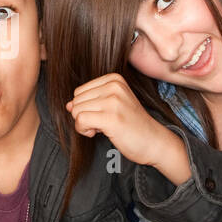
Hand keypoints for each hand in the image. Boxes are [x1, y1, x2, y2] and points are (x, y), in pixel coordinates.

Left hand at [66, 74, 190, 180]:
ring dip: (84, 124)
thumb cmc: (132, 125)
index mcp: (114, 79)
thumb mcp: (112, 105)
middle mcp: (113, 86)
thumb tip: (68, 105)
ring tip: (104, 128)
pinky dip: (84, 130)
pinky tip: (99, 133)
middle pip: (76, 101)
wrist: (154, 141)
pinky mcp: (111, 117)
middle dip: (84, 116)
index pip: (79, 92)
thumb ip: (90, 102)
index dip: (86, 107)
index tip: (102, 115)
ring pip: (76, 111)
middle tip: (104, 123)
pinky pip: (80, 120)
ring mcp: (113, 101)